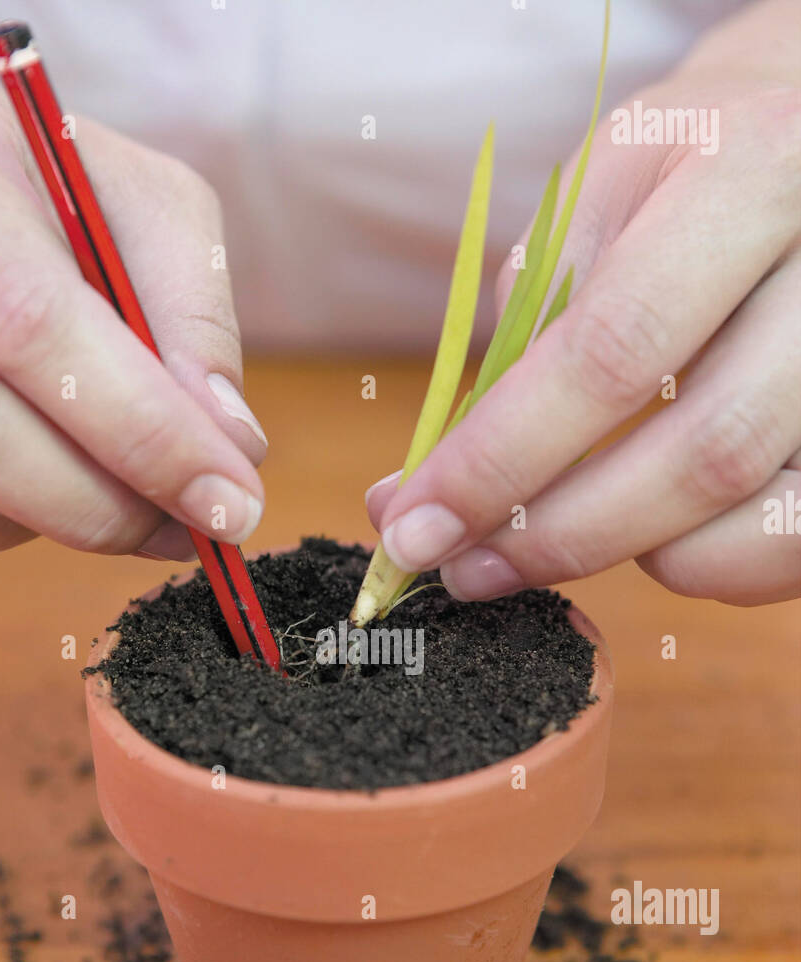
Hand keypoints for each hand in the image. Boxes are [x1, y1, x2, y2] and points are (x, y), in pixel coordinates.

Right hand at [0, 67, 265, 557]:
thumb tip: (233, 445)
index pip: (30, 320)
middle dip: (104, 502)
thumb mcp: (140, 210)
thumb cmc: (49, 201)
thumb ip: (193, 313)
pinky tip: (45, 480)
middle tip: (191, 529)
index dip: (141, 429)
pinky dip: (5, 522)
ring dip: (57, 515)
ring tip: (121, 483)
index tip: (231, 502)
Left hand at [368, 0, 800, 605]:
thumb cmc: (687, 174)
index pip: (614, 351)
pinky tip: (644, 529)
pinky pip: (786, 547)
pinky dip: (699, 564)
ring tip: (544, 536)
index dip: (502, 459)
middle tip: (463, 568)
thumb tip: (423, 492)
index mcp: (753, 177)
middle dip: (556, 535)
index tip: (415, 527)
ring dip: (628, 553)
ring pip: (754, 521)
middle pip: (702, 455)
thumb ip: (521, 331)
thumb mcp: (594, 200)